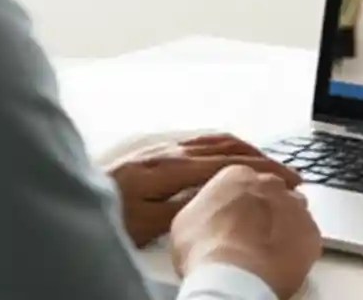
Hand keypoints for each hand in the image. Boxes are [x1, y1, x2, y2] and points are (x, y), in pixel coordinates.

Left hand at [107, 133, 300, 246]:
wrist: (73, 194)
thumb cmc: (108, 213)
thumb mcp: (149, 222)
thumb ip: (186, 207)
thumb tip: (222, 197)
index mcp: (175, 166)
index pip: (232, 164)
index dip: (265, 171)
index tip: (289, 181)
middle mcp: (172, 150)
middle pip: (230, 146)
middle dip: (264, 159)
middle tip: (289, 174)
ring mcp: (164, 148)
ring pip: (216, 140)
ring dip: (247, 149)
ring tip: (268, 164)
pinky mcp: (157, 152)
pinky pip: (202, 142)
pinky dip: (226, 147)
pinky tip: (229, 157)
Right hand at [171, 164, 322, 299]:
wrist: (232, 274)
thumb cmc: (205, 249)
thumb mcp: (186, 220)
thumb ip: (203, 208)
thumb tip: (205, 216)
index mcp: (237, 175)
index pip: (244, 181)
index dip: (241, 202)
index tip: (237, 216)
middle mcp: (269, 183)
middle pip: (272, 193)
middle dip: (265, 209)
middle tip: (252, 233)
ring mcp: (294, 206)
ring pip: (293, 212)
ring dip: (284, 226)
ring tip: (268, 250)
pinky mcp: (311, 231)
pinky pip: (307, 237)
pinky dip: (298, 248)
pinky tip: (281, 262)